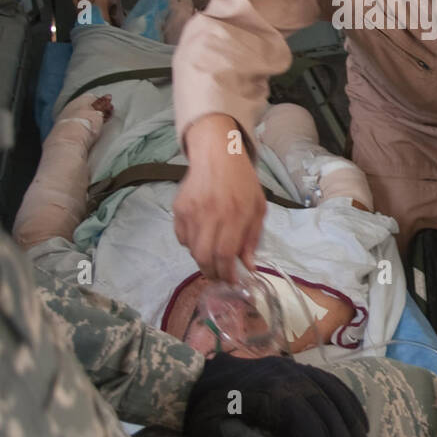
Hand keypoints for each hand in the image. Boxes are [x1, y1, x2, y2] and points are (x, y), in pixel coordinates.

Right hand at [174, 114, 266, 282]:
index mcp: (234, 214)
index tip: (232, 282)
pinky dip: (191, 243)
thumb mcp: (258, 208)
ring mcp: (191, 211)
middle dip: (211, 273)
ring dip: (202, 258)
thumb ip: (253, 238)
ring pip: (191, 249)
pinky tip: (201, 235)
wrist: (217, 154)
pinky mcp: (178, 208)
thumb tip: (248, 266)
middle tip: (219, 276)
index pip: (225, 254)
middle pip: (203, 257)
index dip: (227, 273)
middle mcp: (210, 214)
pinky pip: (181, 236)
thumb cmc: (242, 182)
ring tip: (212, 252)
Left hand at [185, 353, 370, 436]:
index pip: (310, 425)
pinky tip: (359, 422)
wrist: (200, 374)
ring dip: (353, 421)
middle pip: (328, 411)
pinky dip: (349, 402)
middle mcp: (291, 377)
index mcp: (272, 394)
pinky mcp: (299, 368)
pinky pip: (332, 382)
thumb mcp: (217, 430)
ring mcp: (297, 370)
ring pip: (336, 395)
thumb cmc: (206, 408)